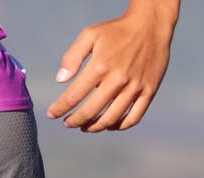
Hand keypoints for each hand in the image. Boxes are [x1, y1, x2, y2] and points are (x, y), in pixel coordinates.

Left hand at [45, 4, 176, 132]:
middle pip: (91, 111)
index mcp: (100, 66)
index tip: (52, 114)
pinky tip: (110, 125)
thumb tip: (60, 79)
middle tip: (67, 123)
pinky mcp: (149, 90)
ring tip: (85, 126)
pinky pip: (134, 117)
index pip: (73, 96)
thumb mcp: (90, 34)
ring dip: (94, 127)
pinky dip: (120, 126)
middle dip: (74, 121)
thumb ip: (72, 57)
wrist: (151, 25)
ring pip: (111, 118)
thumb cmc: (117, 30)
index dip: (60, 108)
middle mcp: (118, 79)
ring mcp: (135, 87)